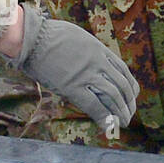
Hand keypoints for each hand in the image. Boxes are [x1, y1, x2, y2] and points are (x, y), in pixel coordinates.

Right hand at [9, 4, 137, 132]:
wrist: (32, 38)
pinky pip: (94, 105)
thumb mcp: (77, 37)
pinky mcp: (73, 87)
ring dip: (120, 112)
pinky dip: (104, 117)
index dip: (130, 86)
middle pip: (121, 85)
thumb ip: (87, 50)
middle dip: (128, 103)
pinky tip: (108, 127)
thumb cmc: (48, 36)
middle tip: (128, 115)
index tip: (132, 96)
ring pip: (113, 96)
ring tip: (122, 123)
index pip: (123, 70)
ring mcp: (87, 75)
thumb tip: (90, 60)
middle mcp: (98, 62)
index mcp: (99, 49)